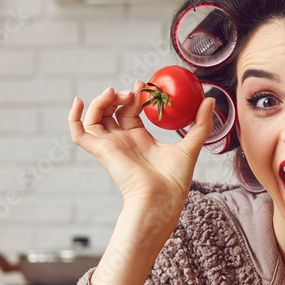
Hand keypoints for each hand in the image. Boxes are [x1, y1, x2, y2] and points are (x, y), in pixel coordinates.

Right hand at [69, 81, 214, 216]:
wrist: (161, 199)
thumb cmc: (175, 181)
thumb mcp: (191, 146)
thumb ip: (201, 124)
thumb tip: (211, 100)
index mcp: (140, 141)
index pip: (130, 112)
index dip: (134, 96)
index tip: (143, 86)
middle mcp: (123, 142)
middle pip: (111, 112)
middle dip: (119, 96)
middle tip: (132, 91)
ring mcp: (110, 146)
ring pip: (95, 118)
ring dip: (101, 101)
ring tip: (115, 93)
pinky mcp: (101, 151)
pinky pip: (78, 133)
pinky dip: (74, 117)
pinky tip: (79, 101)